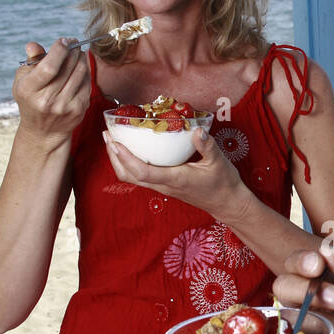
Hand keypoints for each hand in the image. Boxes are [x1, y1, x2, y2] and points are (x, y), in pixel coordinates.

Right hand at [13, 38, 89, 148]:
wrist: (43, 131)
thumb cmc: (31, 100)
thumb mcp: (23, 81)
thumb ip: (30, 62)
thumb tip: (33, 45)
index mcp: (29, 90)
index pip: (49, 66)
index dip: (60, 50)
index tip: (64, 41)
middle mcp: (47, 100)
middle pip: (68, 68)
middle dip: (73, 50)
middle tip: (74, 43)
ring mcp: (65, 106)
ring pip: (81, 73)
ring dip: (82, 58)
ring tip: (78, 52)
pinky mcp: (79, 110)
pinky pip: (87, 83)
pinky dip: (86, 71)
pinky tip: (81, 67)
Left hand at [103, 125, 246, 220]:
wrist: (226, 203)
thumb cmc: (223, 183)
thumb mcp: (219, 162)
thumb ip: (207, 146)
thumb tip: (196, 130)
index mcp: (175, 179)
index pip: (143, 172)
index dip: (125, 158)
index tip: (114, 142)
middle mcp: (164, 185)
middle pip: (129, 176)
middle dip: (114, 157)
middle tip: (107, 134)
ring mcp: (162, 187)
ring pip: (131, 178)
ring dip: (118, 160)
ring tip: (113, 140)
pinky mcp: (164, 186)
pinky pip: (140, 176)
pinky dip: (129, 163)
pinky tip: (131, 149)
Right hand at [272, 246, 333, 333]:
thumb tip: (327, 251)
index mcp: (326, 280)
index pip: (299, 263)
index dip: (302, 261)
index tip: (317, 266)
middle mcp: (310, 302)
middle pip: (284, 286)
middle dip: (309, 291)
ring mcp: (303, 329)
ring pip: (290, 316)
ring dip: (325, 322)